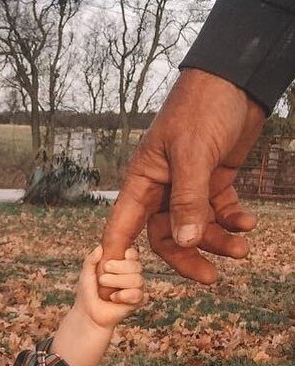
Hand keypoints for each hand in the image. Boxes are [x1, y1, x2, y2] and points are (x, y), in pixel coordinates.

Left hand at [75, 246, 146, 329]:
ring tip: (105, 287)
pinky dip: (123, 296)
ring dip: (118, 282)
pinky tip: (113, 298)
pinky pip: (138, 294)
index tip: (121, 255)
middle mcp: (131, 275)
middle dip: (119, 268)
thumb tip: (100, 247)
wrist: (88, 313)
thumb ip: (91, 259)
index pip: (133, 255)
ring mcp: (135, 289)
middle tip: (102, 276)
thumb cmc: (87, 292)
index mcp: (121, 266)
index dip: (130, 254)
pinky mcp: (137, 302)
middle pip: (136, 266)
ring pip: (137, 279)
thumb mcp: (86, 273)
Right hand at [99, 68, 264, 296]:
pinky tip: (247, 223)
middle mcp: (162, 187)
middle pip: (167, 234)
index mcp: (143, 180)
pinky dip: (233, 220)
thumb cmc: (202, 110)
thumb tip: (186, 243)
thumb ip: (189, 200)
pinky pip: (219, 211)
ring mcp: (188, 185)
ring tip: (243, 248)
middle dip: (188, 257)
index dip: (118, 254)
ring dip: (218, 240)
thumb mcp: (193, 155)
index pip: (123, 225)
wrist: (236, 81)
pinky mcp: (214, 180)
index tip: (117, 284)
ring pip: (196, 227)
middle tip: (211, 278)